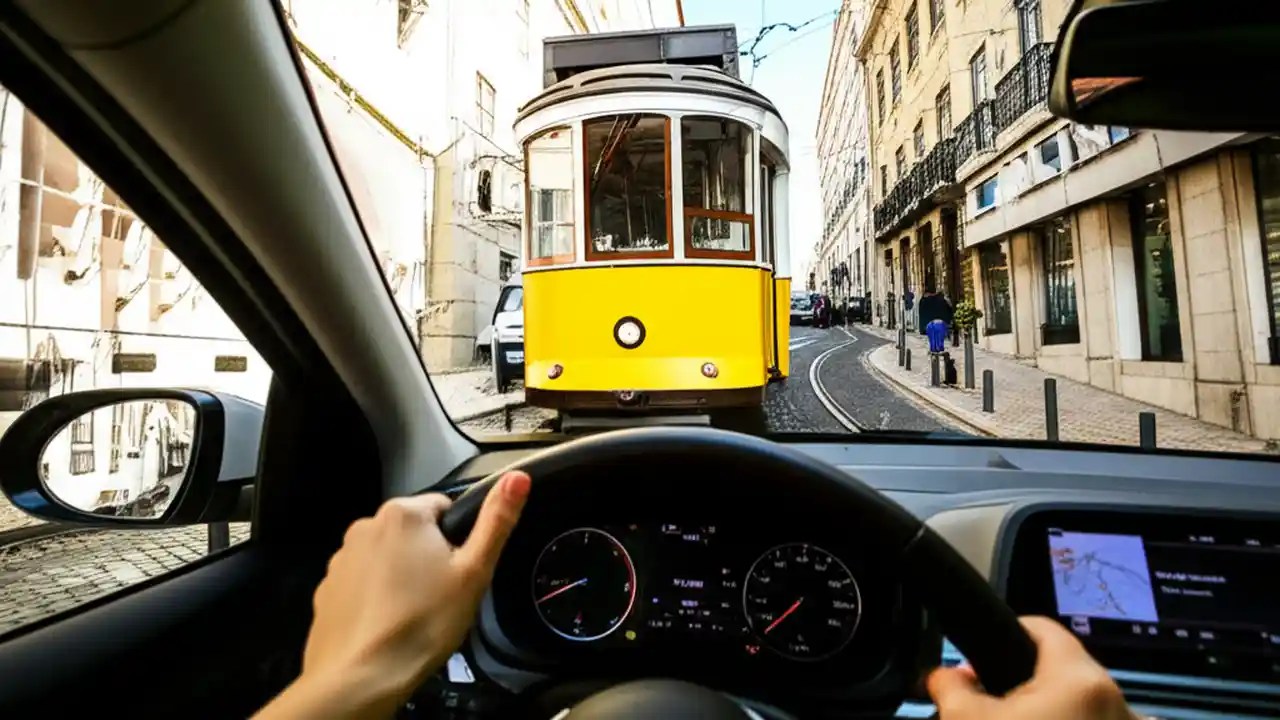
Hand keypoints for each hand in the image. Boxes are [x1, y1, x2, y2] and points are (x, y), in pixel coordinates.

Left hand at [256, 471, 530, 718]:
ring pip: (384, 557)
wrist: (362, 676)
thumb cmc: (425, 620)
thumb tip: (518, 476)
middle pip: (411, 532)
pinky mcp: (326, 589)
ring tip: (413, 613)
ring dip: (399, 574)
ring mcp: (340, 558)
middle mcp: (365, 525)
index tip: (459, 572)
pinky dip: (374, 596)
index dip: (457, 539)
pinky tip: (386, 623)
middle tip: (441, 594)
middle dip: (427, 555)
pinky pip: (360, 582)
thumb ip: (496, 521)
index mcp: (404, 513)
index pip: (443, 507)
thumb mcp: (474, 571)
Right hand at [927, 616, 1140, 719]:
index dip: (1004, 633)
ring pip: (1081, 705)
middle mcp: (1121, 701)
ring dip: (1052, 711)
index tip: (982, 653)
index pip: (1040, 626)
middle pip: (1061, 669)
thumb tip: (945, 676)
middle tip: (993, 703)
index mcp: (1082, 678)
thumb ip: (952, 687)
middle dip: (1025, 682)